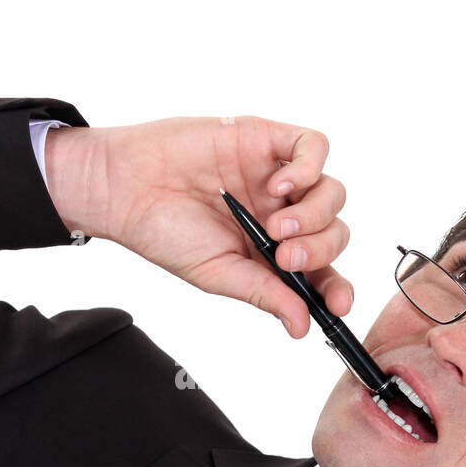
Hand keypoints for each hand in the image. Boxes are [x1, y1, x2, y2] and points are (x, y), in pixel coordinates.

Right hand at [44, 115, 351, 336]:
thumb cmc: (165, 232)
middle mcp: (284, 216)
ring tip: (274, 225)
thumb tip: (302, 327)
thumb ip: (264, 295)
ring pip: (331, 192)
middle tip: (283, 256)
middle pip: (334, 232)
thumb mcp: (218, 274)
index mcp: (274, 255)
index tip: (337, 304)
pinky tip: (280, 184)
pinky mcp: (269, 140)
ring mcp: (279, 178)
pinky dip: (309, 167)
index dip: (338, 289)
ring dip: (313, 214)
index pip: (325, 274)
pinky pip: (314, 146)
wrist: (127, 187)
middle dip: (318, 250)